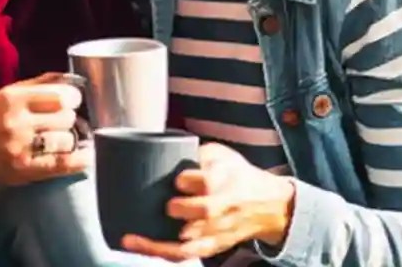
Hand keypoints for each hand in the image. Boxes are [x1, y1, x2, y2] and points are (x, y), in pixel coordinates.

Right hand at [0, 73, 89, 187]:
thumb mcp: (9, 94)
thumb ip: (41, 84)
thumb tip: (73, 78)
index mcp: (13, 99)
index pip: (59, 95)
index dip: (73, 97)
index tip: (73, 100)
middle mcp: (17, 122)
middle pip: (66, 117)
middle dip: (68, 118)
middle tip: (61, 121)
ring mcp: (21, 148)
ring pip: (67, 140)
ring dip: (68, 139)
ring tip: (60, 138)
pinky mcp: (25, 170)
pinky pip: (62, 163)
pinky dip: (79, 160)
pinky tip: (86, 156)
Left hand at [122, 142, 295, 260]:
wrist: (270, 207)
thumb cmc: (240, 176)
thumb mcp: (224, 155)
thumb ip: (198, 152)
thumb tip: (165, 146)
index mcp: (226, 182)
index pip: (208, 182)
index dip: (188, 181)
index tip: (177, 179)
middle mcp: (223, 209)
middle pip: (205, 212)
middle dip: (183, 209)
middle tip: (167, 206)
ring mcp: (216, 233)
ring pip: (189, 243)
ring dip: (159, 244)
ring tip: (130, 239)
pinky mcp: (212, 247)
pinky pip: (186, 255)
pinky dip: (163, 254)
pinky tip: (141, 248)